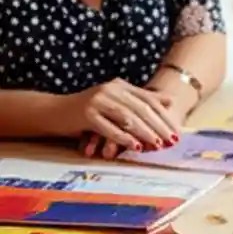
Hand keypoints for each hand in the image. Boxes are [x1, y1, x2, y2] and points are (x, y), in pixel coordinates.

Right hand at [59, 79, 179, 154]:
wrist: (54, 112)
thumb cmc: (89, 111)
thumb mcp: (116, 102)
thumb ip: (140, 100)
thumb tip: (169, 101)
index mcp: (121, 86)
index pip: (149, 101)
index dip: (165, 117)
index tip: (177, 132)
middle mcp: (111, 90)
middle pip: (141, 109)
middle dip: (159, 127)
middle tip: (171, 141)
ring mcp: (98, 100)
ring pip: (128, 118)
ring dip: (145, 133)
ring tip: (157, 145)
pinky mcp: (86, 113)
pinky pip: (109, 127)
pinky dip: (123, 138)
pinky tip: (134, 147)